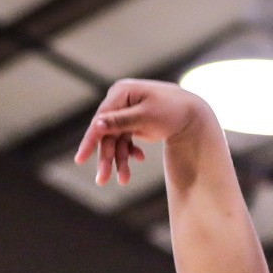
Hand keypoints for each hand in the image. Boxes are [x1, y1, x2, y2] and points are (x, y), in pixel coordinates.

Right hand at [75, 79, 205, 185]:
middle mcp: (120, 101)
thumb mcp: (147, 116)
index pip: (101, 119)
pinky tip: (140, 158)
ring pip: (116, 141)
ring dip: (119, 161)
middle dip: (107, 158)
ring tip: (124, 180)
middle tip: (102, 180)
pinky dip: (131, 153)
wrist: (193, 115)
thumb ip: (121, 121)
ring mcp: (125, 113)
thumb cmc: (172, 111)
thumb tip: (96, 124)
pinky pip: (125, 142)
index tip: (80, 159)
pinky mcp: (133, 123)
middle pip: (107, 134)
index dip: (90, 140)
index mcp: (121, 92)